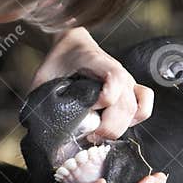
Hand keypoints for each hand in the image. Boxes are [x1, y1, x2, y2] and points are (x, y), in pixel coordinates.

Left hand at [30, 27, 153, 140]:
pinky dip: (135, 120)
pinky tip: (118, 125)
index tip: (87, 110)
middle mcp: (119, 73)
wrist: (71, 46)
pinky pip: (144, 106)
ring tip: (100, 133)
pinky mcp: (131, 91)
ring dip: (119, 127)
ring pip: (136, 110)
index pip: (115, 79)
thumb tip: (39, 125)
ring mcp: (127, 82)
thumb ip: (42, 97)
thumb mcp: (45, 77)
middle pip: (126, 105)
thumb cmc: (59, 62)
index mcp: (98, 62)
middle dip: (107, 127)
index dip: (104, 99)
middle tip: (90, 135)